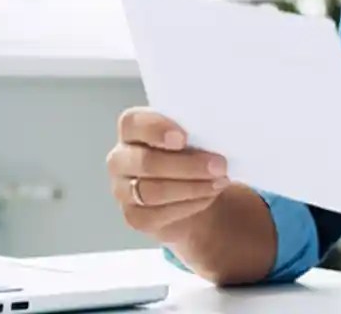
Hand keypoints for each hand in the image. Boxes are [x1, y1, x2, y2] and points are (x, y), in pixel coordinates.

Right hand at [106, 107, 230, 244]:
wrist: (196, 188)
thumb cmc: (194, 151)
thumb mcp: (196, 135)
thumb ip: (198, 129)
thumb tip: (218, 132)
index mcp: (132, 129)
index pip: (133, 123)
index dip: (156, 129)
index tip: (183, 138)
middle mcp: (120, 158)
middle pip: (145, 162)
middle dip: (187, 165)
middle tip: (219, 165)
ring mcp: (123, 190)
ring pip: (152, 192)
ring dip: (192, 187)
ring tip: (220, 182)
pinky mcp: (133, 217)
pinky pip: (158, 214)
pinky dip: (189, 205)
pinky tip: (209, 196)